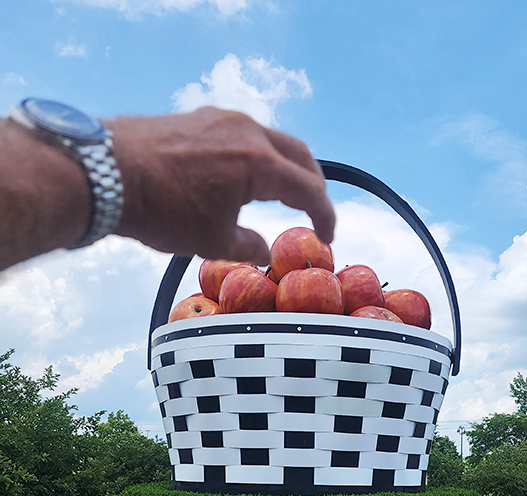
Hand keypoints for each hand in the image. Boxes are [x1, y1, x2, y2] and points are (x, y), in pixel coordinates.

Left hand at [109, 107, 335, 266]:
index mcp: (260, 163)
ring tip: (282, 194)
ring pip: (272, 141)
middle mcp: (248, 132)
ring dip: (285, 168)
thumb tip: (265, 250)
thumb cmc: (161, 211)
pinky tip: (244, 177)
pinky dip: (258, 157)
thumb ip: (249, 246)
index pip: (309, 189)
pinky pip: (245, 135)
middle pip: (299, 156)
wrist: (103, 172)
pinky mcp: (201, 118)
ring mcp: (223, 119)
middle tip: (314, 211)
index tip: (327, 236)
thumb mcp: (212, 240)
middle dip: (312, 185)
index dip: (324, 216)